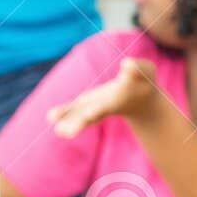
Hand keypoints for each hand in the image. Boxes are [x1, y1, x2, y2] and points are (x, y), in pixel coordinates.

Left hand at [48, 58, 162, 136]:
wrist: (142, 101)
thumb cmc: (145, 82)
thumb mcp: (146, 72)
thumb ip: (137, 68)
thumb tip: (126, 63)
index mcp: (120, 100)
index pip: (108, 105)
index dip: (98, 108)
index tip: (89, 114)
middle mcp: (106, 107)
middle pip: (91, 116)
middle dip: (79, 123)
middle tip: (66, 132)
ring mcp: (97, 107)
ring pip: (81, 117)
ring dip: (70, 123)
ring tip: (58, 131)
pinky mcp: (89, 104)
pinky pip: (75, 110)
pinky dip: (64, 112)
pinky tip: (51, 117)